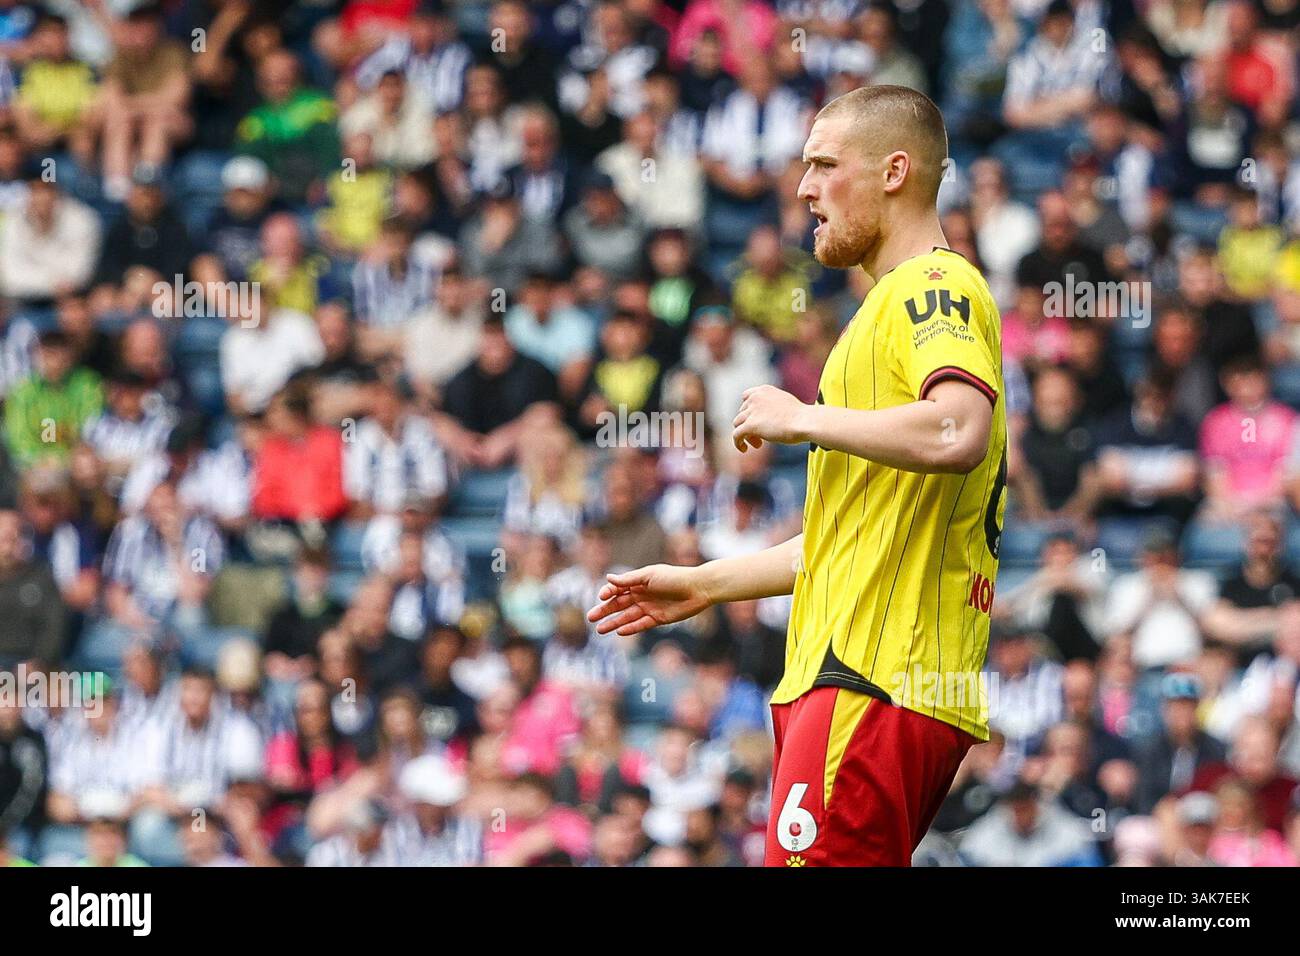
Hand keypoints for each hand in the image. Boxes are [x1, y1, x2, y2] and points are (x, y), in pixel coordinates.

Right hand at [587, 564, 712, 635]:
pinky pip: (641, 625)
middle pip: (619, 604)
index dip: (608, 593)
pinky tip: (618, 632)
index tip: (601, 597)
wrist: (697, 589)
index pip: (618, 588)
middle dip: (605, 611)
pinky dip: (630, 628)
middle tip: (590, 618)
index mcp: (639, 582)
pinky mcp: (658, 619)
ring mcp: (649, 607)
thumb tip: (608, 578)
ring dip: (613, 622)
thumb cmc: (674, 578)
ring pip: (627, 616)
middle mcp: (642, 595)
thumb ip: (629, 580)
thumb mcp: (649, 576)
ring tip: (600, 630)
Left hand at [732, 385, 808, 451]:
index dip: (748, 410)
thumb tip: (765, 419)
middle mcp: (755, 398)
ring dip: (746, 435)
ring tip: (759, 444)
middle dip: (749, 425)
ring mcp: (751, 411)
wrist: (805, 421)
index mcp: (764, 390)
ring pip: (738, 424)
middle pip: (742, 413)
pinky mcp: (750, 425)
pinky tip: (744, 449)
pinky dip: (738, 443)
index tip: (754, 420)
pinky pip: (736, 435)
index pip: (746, 397)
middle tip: (761, 438)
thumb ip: (772, 407)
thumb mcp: (785, 405)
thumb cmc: (801, 417)